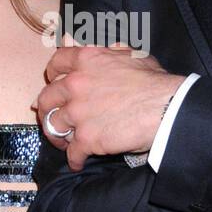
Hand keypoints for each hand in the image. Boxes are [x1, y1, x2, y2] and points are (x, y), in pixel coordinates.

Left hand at [37, 34, 185, 170]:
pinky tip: (78, 162)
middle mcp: (76, 84)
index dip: (52, 74)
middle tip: (51, 116)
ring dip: (58, 136)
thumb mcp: (131, 55)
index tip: (53, 82)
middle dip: (46, 108)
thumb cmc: (154, 82)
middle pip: (46, 98)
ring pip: (53, 126)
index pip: (56, 63)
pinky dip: (74, 159)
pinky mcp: (86, 138)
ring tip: (65, 142)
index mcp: (86, 60)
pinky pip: (71, 152)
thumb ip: (110, 52)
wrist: (166, 107)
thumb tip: (104, 49)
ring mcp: (78, 113)